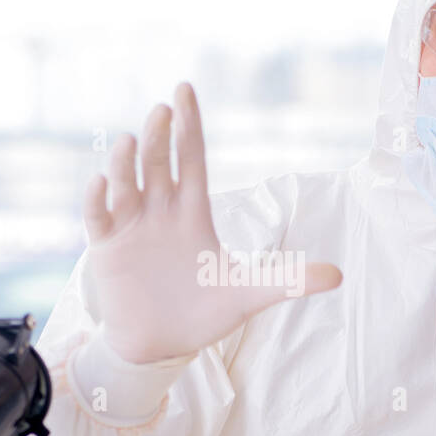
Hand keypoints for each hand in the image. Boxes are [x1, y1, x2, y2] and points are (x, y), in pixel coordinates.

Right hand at [83, 82, 342, 364]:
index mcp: (193, 213)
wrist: (162, 346)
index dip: (189, 126)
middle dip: (160, 136)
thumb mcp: (250, 294)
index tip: (184, 90)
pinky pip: (98, 217)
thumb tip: (339, 275)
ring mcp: (131, 227)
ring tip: (131, 141)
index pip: (192, 159)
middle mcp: (160, 211)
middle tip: (164, 109)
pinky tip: (101, 182)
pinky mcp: (107, 248)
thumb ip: (289, 280)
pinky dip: (97, 199)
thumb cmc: (203, 312)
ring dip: (126, 162)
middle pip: (159, 164)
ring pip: (126, 183)